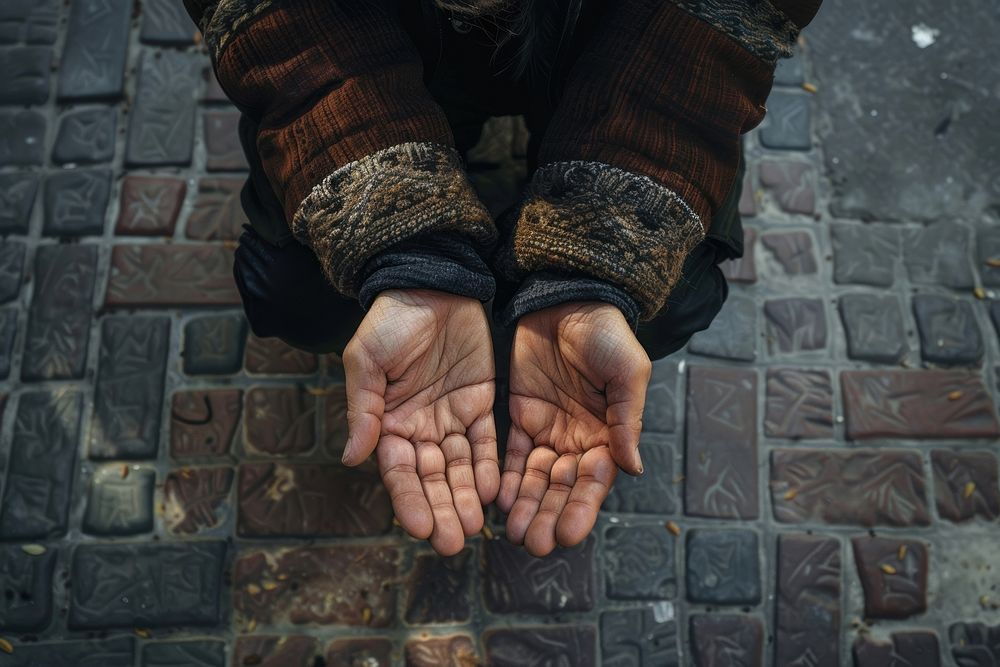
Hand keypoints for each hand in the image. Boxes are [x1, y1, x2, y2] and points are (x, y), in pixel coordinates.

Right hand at [342, 289, 498, 555]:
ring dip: (464, 498)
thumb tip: (353, 457)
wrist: (431, 283)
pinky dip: (487, 466)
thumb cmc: (391, 320)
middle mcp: (420, 427)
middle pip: (431, 478)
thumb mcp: (367, 360)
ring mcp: (451, 417)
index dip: (408, 499)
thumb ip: (364, 408)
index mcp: (388, 421)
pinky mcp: (481, 402)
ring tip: (473, 528)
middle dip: (441, 510)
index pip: (398, 471)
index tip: (419, 528)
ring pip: (459, 467)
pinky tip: (491, 491)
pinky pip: (485, 441)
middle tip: (453, 543)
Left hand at [498, 302, 650, 555]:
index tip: (569, 534)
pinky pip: (510, 453)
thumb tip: (633, 467)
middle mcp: (577, 439)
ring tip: (515, 533)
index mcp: (608, 434)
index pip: (594, 481)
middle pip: (562, 487)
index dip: (582, 507)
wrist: (569, 299)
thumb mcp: (627, 372)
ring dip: (527, 506)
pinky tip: (498, 500)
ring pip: (535, 478)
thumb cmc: (607, 334)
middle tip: (535, 544)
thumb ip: (628, 419)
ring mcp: (548, 429)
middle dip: (549, 515)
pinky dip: (505, 477)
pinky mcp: (520, 415)